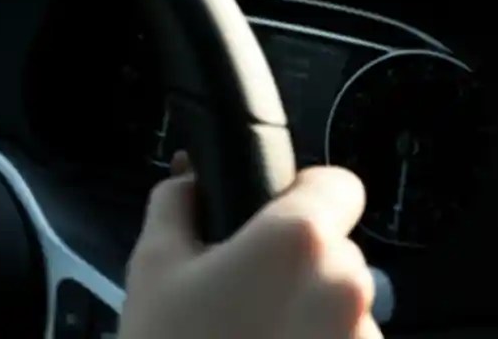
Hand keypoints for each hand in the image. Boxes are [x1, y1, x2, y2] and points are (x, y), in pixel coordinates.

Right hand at [119, 154, 380, 338]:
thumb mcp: (151, 266)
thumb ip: (177, 202)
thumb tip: (190, 180)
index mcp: (297, 242)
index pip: (337, 183)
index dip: (301, 193)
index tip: (274, 215)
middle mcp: (346, 288)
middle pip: (334, 250)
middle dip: (293, 265)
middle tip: (239, 293)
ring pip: (340, 305)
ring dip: (306, 316)